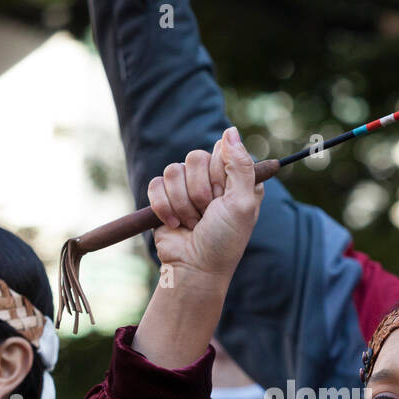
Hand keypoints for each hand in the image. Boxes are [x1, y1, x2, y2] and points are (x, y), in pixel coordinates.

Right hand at [148, 126, 263, 286]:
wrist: (194, 268)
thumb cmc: (224, 240)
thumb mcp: (243, 203)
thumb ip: (240, 165)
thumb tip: (229, 130)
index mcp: (235, 178)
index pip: (221, 150)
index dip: (219, 175)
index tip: (224, 198)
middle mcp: (212, 180)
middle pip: (195, 157)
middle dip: (200, 192)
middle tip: (208, 215)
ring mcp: (186, 188)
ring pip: (173, 170)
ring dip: (182, 203)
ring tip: (193, 223)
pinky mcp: (164, 197)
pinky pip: (156, 184)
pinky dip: (164, 207)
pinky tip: (174, 224)